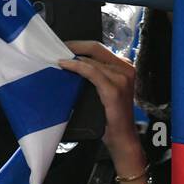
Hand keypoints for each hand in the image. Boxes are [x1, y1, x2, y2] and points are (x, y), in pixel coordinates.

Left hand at [57, 41, 146, 178]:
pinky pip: (92, 71)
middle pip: (97, 48)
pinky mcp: (114, 89)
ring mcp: (122, 79)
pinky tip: (64, 65)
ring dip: (72, 57)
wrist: (123, 138)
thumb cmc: (112, 117)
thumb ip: (99, 75)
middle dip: (74, 46)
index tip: (64, 46)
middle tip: (56, 47)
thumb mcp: (107, 90)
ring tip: (57, 58)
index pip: (100, 49)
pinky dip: (76, 67)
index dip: (80, 45)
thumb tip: (76, 63)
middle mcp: (127, 69)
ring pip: (93, 60)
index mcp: (126, 67)